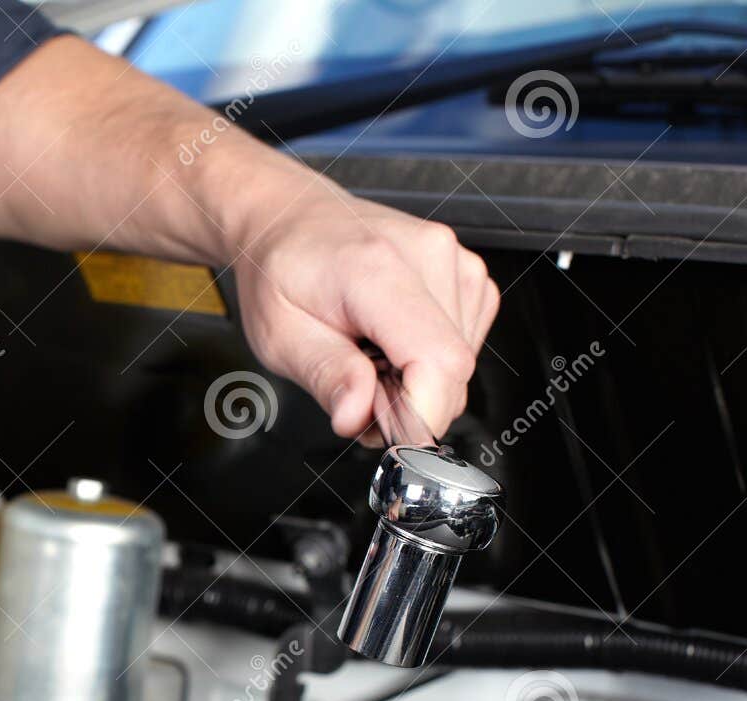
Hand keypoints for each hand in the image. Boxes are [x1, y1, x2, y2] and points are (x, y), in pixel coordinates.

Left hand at [234, 181, 498, 444]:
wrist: (290, 218)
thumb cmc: (281, 270)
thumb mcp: (279, 334)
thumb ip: (325, 376)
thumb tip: (358, 416)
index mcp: (377, 269)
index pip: (438, 360)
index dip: (421, 414)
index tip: (388, 436)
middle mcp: (428, 257)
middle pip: (452, 371)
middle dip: (408, 404)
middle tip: (357, 391)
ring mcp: (455, 262)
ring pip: (461, 364)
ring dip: (417, 382)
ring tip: (368, 357)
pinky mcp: (467, 274)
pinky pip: (464, 344)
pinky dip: (428, 360)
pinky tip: (391, 342)